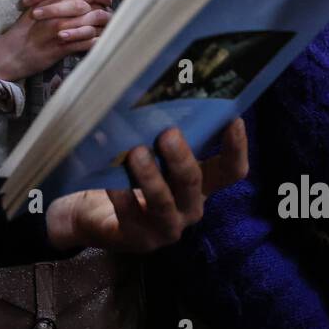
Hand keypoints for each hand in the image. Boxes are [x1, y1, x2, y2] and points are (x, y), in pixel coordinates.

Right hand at [0, 0, 112, 80]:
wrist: (10, 55)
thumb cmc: (22, 31)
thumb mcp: (31, 6)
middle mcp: (55, 10)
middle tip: (107, 0)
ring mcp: (60, 28)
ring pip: (93, 16)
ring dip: (105, 18)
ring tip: (107, 19)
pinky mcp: (63, 47)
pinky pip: (89, 41)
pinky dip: (99, 39)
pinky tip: (103, 37)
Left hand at [45, 120, 248, 253]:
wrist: (93, 213)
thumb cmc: (128, 175)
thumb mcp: (152, 154)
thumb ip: (163, 133)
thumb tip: (162, 89)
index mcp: (201, 184)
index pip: (231, 171)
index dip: (236, 148)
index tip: (233, 118)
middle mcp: (189, 207)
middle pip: (195, 183)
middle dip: (182, 158)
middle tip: (168, 134)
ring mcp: (166, 228)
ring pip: (164, 202)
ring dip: (151, 177)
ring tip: (136, 153)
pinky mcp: (138, 240)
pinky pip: (131, 215)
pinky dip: (122, 195)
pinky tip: (112, 180)